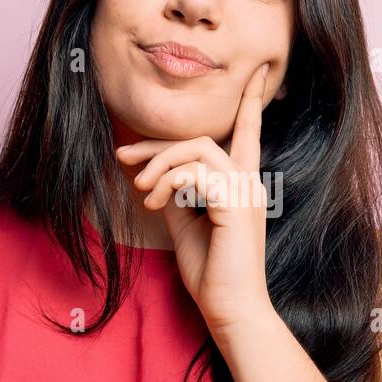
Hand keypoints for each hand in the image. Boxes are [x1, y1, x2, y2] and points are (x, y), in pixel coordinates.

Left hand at [115, 63, 275, 334]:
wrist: (230, 309)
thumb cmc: (212, 271)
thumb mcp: (185, 225)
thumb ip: (175, 194)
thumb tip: (151, 172)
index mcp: (240, 186)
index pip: (247, 134)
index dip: (250, 102)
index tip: (258, 73)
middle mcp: (248, 183)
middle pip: (201, 139)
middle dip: (158, 145)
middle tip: (123, 158)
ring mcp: (244, 192)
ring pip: (197, 149)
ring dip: (159, 164)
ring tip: (140, 189)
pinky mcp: (234, 204)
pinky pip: (195, 172)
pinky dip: (168, 183)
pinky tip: (154, 203)